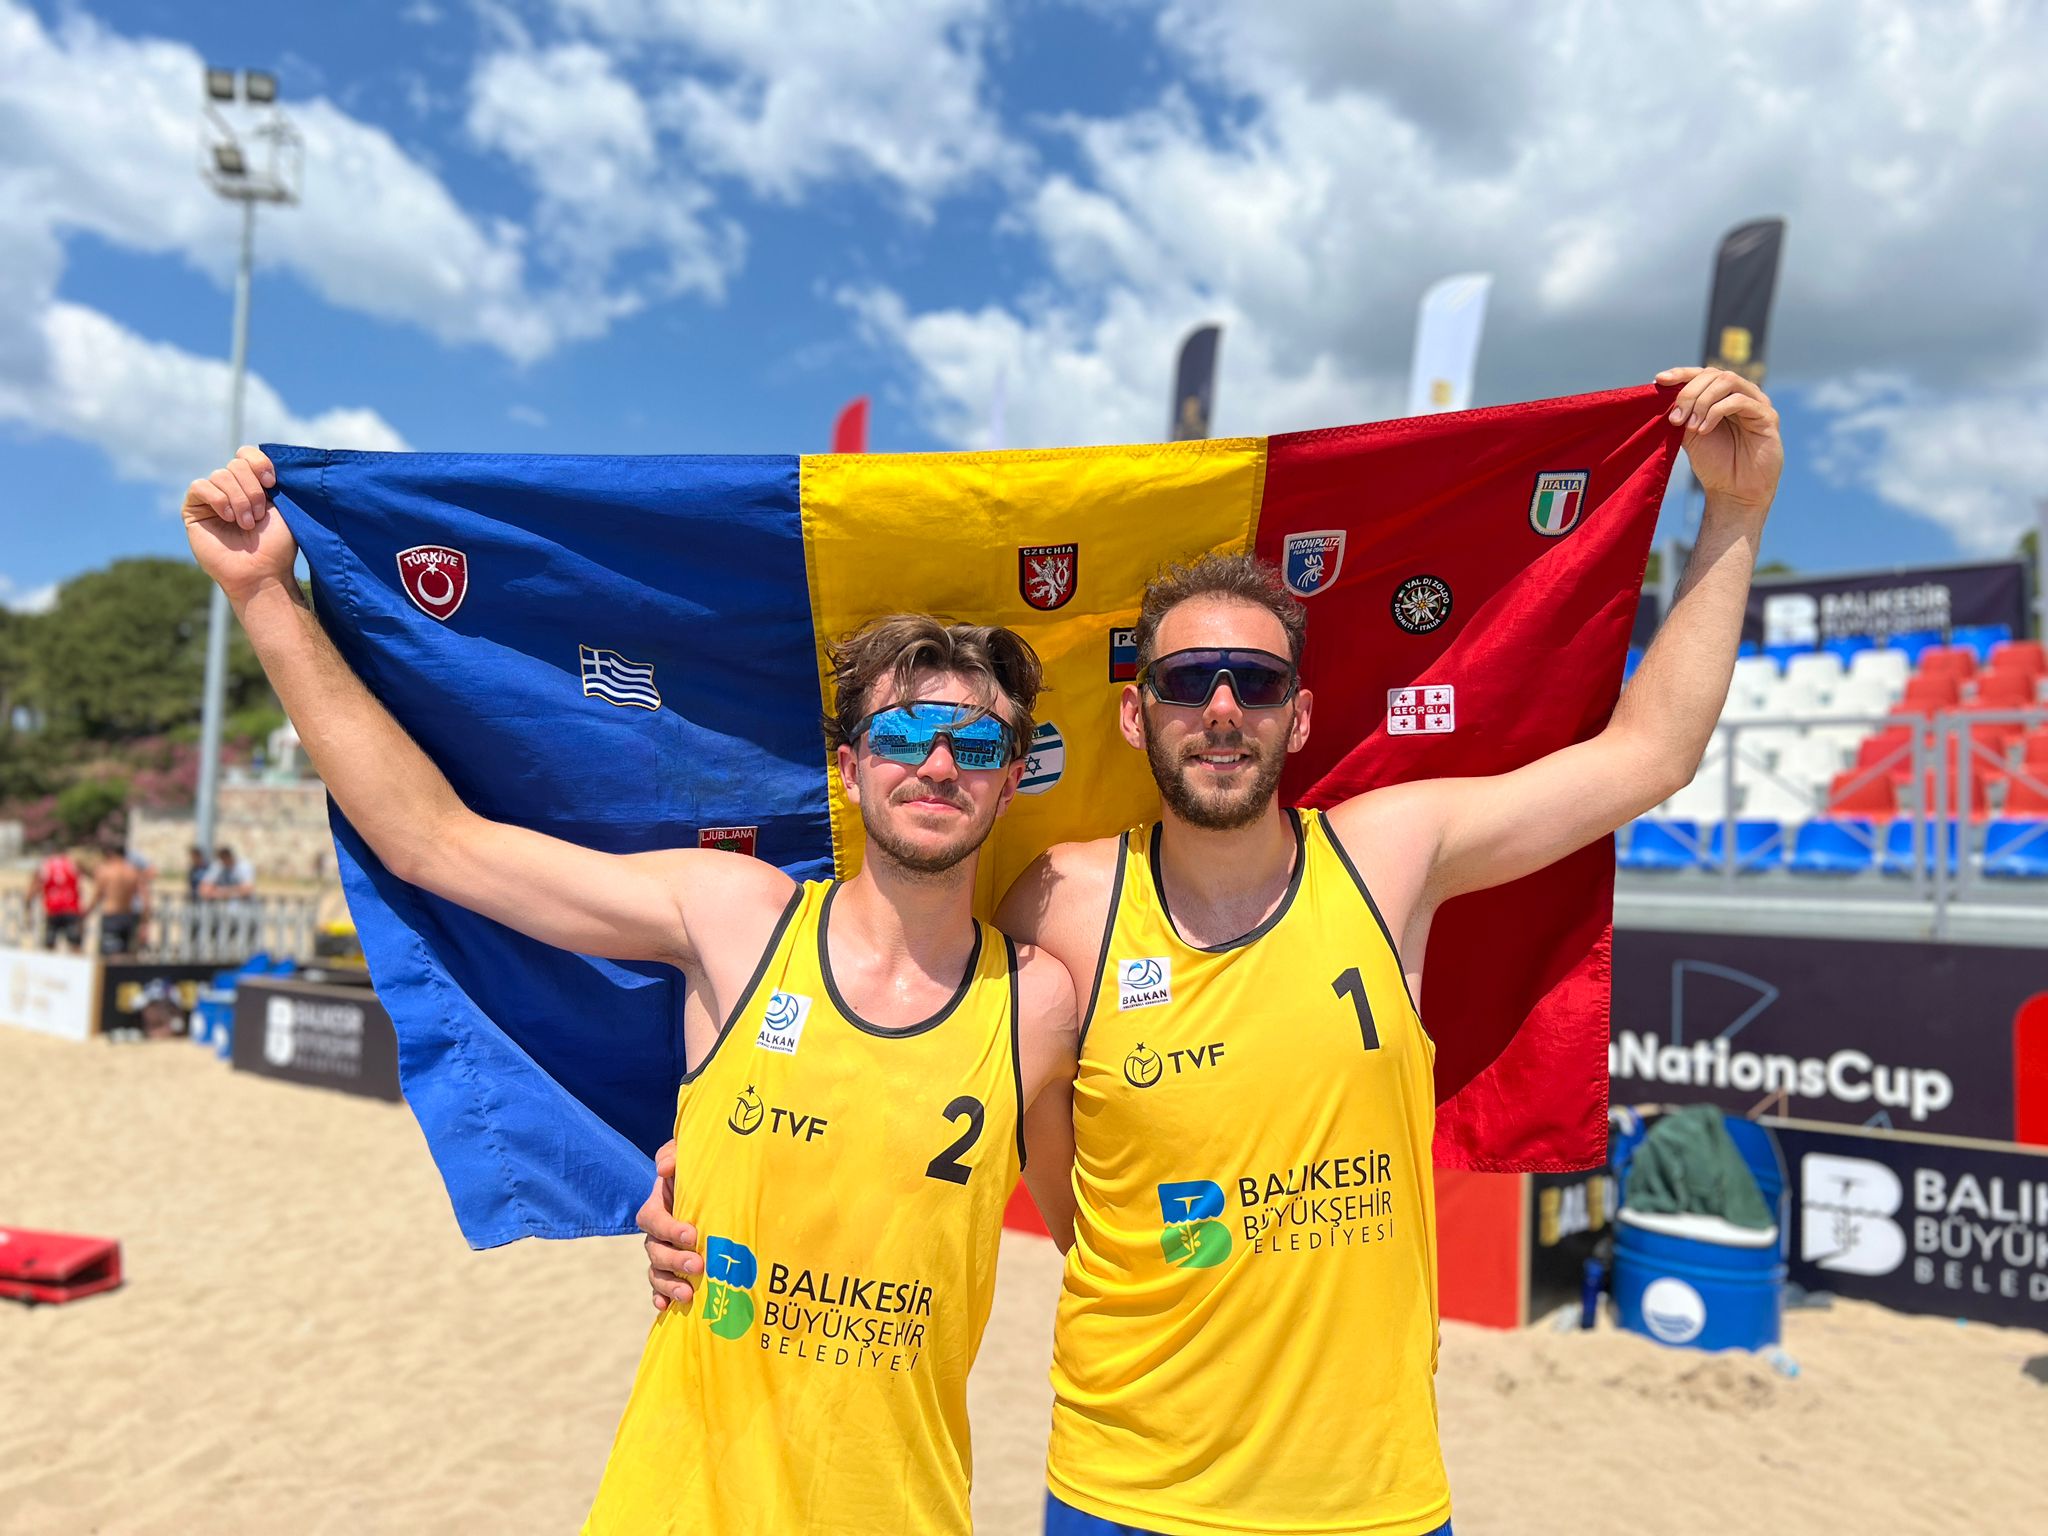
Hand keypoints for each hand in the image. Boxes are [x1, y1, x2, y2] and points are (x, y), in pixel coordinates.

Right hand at [184, 446, 298, 606]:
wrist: (262, 572)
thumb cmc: (277, 545)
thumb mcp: (284, 507)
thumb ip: (273, 481)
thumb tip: (268, 457)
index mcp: (253, 485)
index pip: (246, 454)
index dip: (259, 463)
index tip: (272, 483)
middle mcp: (231, 489)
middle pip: (236, 464)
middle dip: (252, 490)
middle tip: (259, 516)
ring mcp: (212, 499)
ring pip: (220, 475)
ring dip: (239, 499)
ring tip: (246, 524)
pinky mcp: (193, 510)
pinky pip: (200, 486)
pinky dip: (218, 499)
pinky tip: (228, 517)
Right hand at [638, 1139, 700, 1311]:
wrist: (716, 1187)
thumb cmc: (699, 1169)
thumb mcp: (687, 1154)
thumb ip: (674, 1155)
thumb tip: (664, 1169)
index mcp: (659, 1205)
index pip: (652, 1219)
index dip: (668, 1229)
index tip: (691, 1235)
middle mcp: (657, 1232)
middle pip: (655, 1250)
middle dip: (674, 1261)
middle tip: (698, 1266)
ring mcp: (664, 1253)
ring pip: (656, 1272)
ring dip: (669, 1285)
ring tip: (688, 1295)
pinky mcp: (674, 1270)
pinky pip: (660, 1287)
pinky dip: (661, 1297)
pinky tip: (667, 1307)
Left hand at [1655, 366, 1781, 518]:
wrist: (1734, 492)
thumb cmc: (1714, 464)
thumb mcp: (1689, 435)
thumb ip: (1681, 413)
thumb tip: (1661, 395)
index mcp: (1722, 396)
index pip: (1702, 373)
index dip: (1681, 373)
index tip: (1659, 380)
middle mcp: (1741, 394)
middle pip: (1713, 374)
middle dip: (1689, 393)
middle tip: (1675, 419)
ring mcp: (1757, 402)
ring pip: (1727, 381)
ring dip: (1702, 401)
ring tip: (1690, 425)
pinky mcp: (1768, 416)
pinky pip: (1740, 401)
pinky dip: (1717, 412)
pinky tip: (1704, 430)